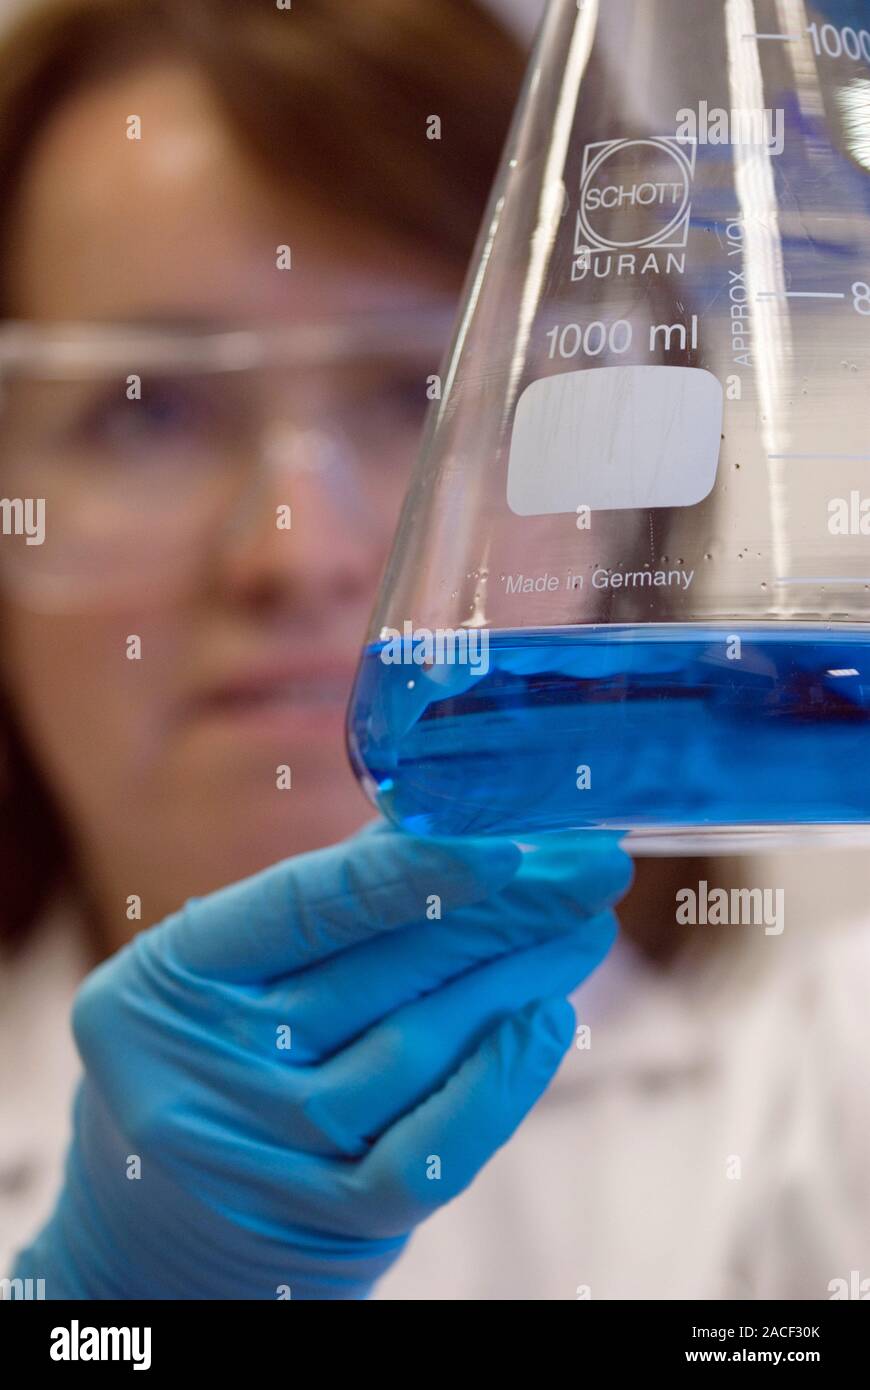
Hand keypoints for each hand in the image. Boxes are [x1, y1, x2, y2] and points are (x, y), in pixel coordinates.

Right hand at [13, 822, 630, 1298]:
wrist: (153, 1229)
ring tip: (580, 930)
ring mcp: (269, 1151)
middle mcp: (211, 1067)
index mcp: (172, 981)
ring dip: (518, 979)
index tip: (511, 842)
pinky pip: (430, 1154)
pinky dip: (499, 1084)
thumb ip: (324, 903)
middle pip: (382, 973)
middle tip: (585, 871)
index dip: (413, 869)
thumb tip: (448, 825)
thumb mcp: (219, 975)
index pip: (304, 907)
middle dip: (504, 911)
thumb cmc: (203, 1061)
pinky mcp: (326, 1224)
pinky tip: (547, 1021)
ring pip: (418, 1049)